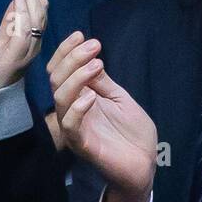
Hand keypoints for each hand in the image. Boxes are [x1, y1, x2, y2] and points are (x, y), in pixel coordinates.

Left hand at [0, 0, 47, 94]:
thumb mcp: (1, 39)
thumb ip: (11, 20)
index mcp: (31, 40)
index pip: (38, 9)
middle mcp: (33, 46)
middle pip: (40, 11)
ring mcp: (25, 54)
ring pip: (36, 20)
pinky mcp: (13, 61)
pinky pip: (23, 35)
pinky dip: (22, 15)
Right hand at [48, 31, 157, 201]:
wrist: (144, 165)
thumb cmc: (132, 134)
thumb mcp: (120, 99)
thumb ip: (103, 82)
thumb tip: (90, 57)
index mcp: (79, 97)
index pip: (61, 71)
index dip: (67, 52)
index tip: (81, 35)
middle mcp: (71, 110)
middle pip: (56, 80)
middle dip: (72, 59)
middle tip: (94, 46)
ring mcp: (75, 128)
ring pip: (60, 99)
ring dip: (76, 77)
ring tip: (96, 65)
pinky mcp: (82, 145)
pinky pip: (70, 125)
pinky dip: (77, 109)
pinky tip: (91, 97)